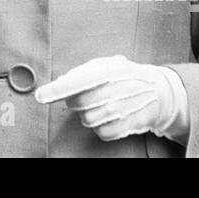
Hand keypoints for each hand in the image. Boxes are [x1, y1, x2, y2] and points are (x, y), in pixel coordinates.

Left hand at [35, 54, 186, 141]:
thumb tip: (57, 83)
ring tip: (99, 104)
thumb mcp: (105, 64)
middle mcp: (115, 91)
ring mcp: (122, 111)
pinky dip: (100, 126)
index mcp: (108, 70)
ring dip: (87, 114)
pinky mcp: (126, 127)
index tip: (39, 96)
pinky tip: (107, 116)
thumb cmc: (125, 75)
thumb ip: (80, 72)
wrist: (159, 91)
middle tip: (83, 96)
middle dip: (75, 101)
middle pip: (78, 104)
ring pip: (87, 120)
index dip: (56, 90)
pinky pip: (101, 133)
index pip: (76, 82)